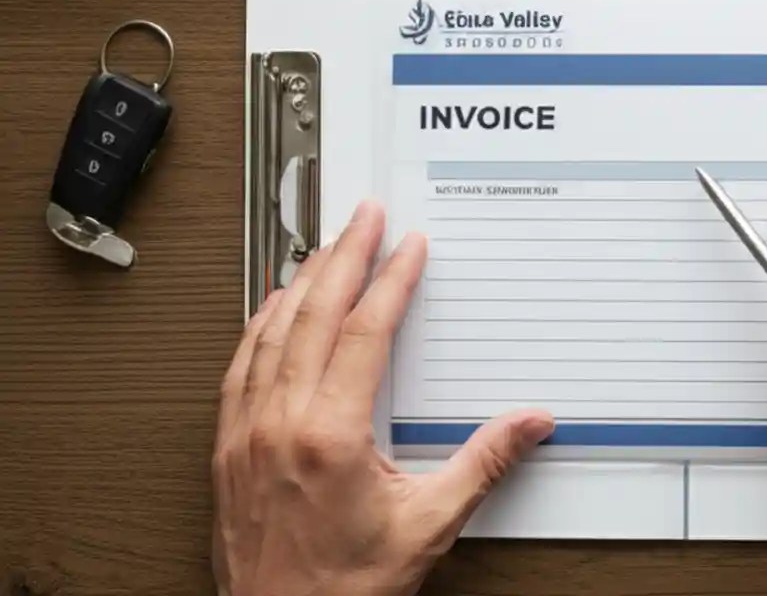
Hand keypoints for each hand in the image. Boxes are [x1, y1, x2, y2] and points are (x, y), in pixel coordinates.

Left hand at [212, 201, 553, 595]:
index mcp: (331, 435)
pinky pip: (240, 366)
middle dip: (344, 256)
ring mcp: (246, 433)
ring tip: (324, 248)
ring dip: (300, 283)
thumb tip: (529, 424)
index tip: (408, 249)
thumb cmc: (344, 587)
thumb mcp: (429, 525)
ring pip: (270, 333)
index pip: (366, 331)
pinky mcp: (227, 448)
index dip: (391, 280)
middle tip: (363, 217)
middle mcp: (280, 424)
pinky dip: (259, 326)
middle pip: (313, 315)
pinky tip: (271, 310)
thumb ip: (483, 464)